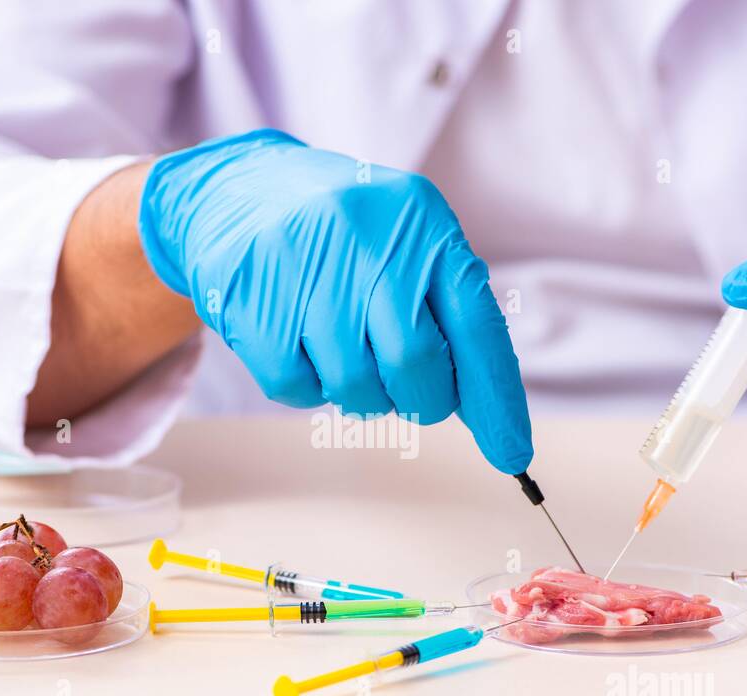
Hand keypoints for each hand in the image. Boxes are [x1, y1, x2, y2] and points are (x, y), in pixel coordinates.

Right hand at [137, 129, 532, 473]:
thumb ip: (450, 315)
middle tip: (407, 389)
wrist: (233, 191)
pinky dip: (307, 387)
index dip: (496, 397)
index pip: (477, 323)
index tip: (512, 454)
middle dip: (421, 399)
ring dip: (361, 394)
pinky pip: (297, 388)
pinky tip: (301, 344)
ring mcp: (303, 267)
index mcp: (421, 220)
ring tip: (345, 350)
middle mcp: (366, 235)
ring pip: (356, 388)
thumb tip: (491, 414)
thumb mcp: (406, 246)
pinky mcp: (252, 300)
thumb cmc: (342, 237)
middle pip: (416, 367)